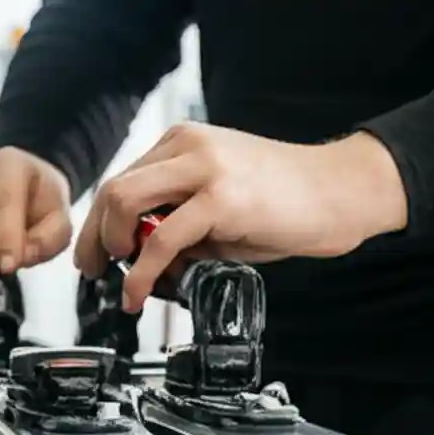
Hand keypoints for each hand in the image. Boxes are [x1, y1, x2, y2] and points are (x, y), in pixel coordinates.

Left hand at [73, 123, 407, 311]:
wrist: (340, 192)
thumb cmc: (288, 200)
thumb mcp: (221, 206)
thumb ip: (182, 224)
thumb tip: (147, 261)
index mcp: (184, 142)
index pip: (122, 179)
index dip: (99, 222)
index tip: (96, 252)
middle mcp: (188, 147)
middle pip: (113, 190)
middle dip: (93, 237)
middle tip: (93, 270)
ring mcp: (204, 169)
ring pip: (124, 203)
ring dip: (110, 246)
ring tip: (119, 278)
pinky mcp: (221, 199)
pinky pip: (162, 238)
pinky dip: (141, 272)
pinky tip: (138, 292)